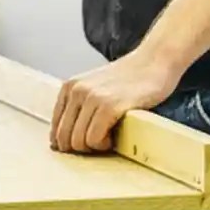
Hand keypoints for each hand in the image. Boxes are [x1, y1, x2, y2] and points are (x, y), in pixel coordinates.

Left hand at [51, 49, 183, 152]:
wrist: (154, 61)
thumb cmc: (129, 79)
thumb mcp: (94, 87)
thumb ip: (79, 106)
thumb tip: (62, 142)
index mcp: (69, 87)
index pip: (55, 128)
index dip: (67, 144)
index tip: (84, 145)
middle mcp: (77, 91)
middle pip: (64, 138)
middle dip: (80, 148)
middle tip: (99, 143)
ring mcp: (93, 97)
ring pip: (78, 141)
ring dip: (94, 146)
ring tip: (110, 137)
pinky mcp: (110, 105)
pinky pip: (94, 138)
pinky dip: (103, 144)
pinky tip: (115, 136)